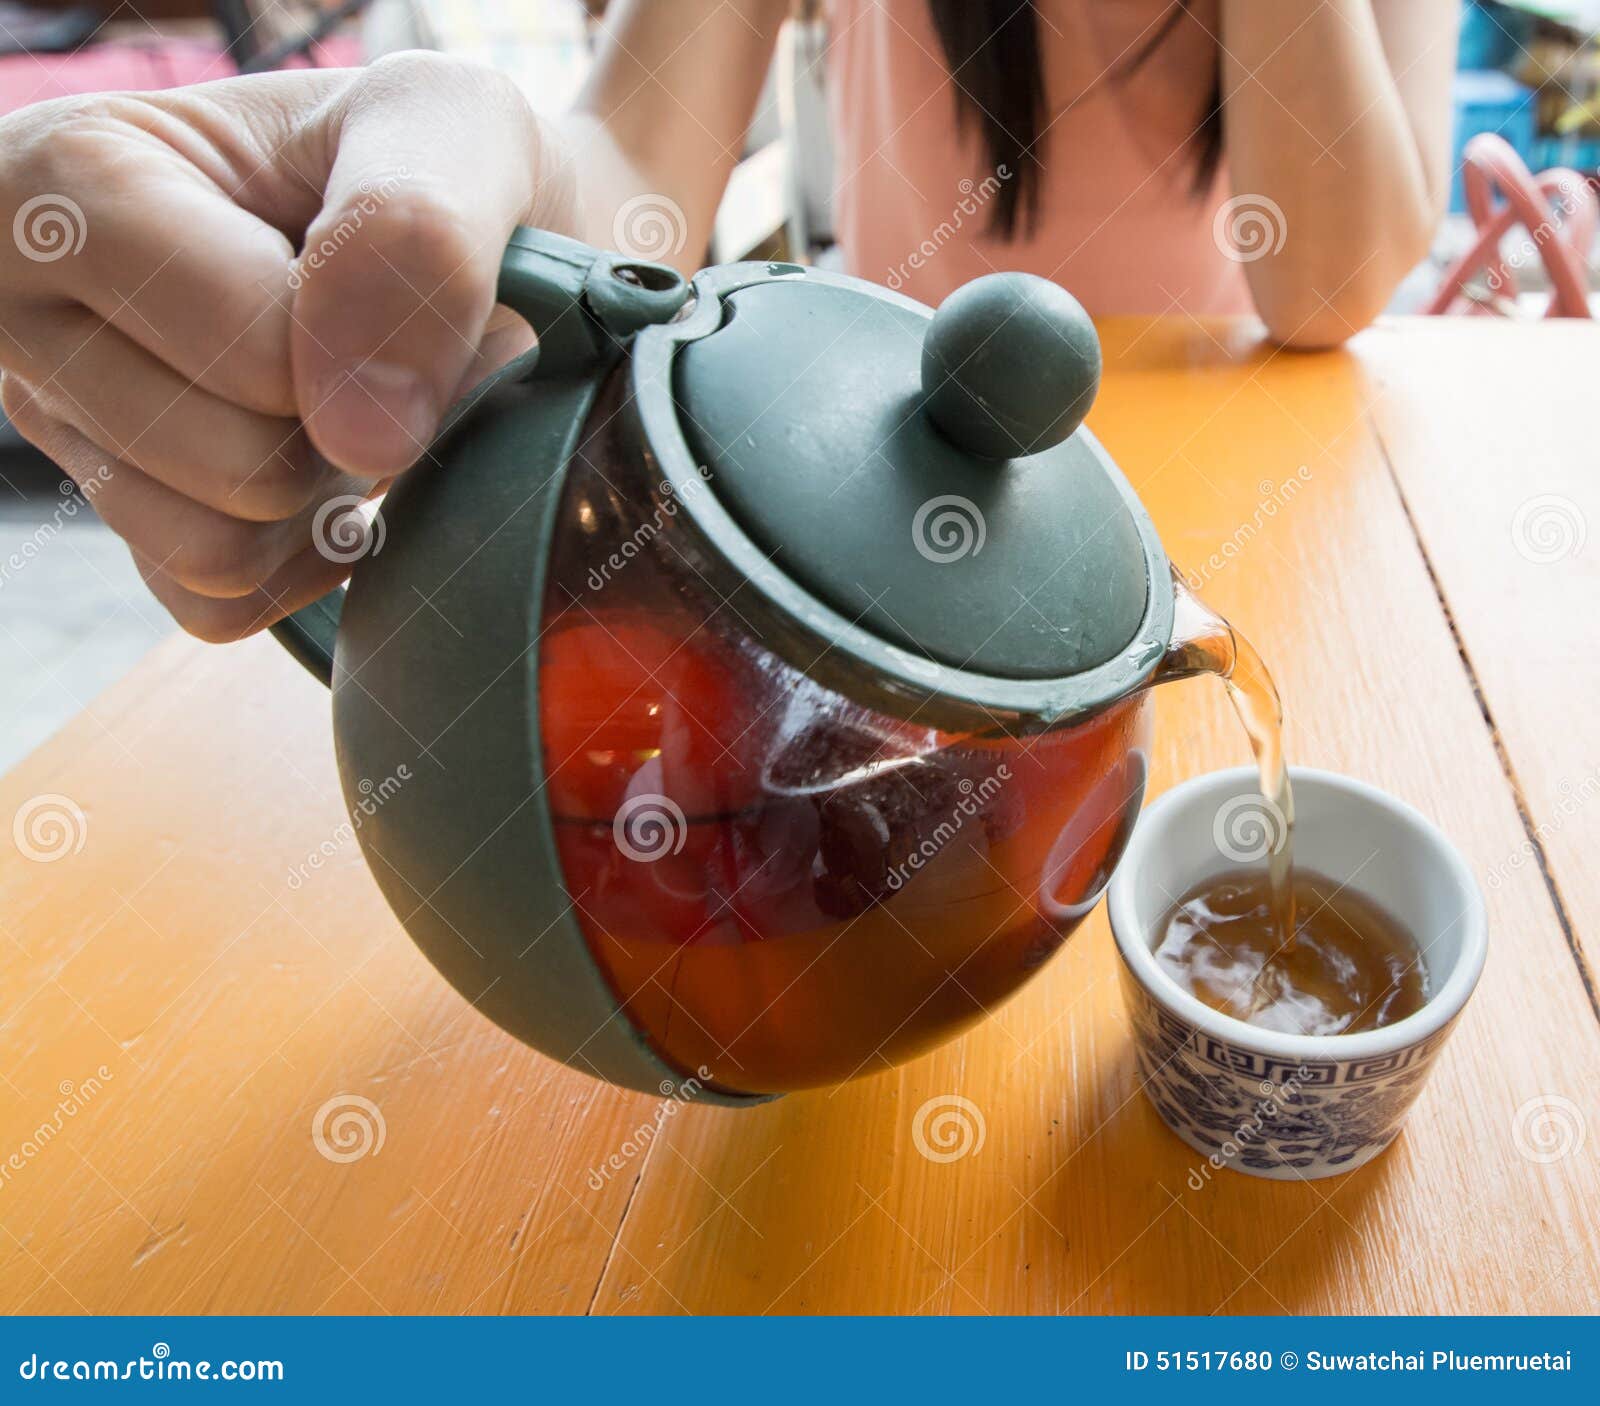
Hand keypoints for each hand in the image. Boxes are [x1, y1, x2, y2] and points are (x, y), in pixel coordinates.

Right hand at [0, 53, 574, 639]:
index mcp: (73, 180)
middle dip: (353, 424)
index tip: (401, 281)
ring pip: (221, 551)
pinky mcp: (123, 521)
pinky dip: (303, 561)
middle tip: (375, 347)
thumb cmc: (432, 166)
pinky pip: (220, 605)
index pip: (249, 348)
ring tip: (346, 397)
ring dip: (329, 496)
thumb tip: (365, 431)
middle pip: (241, 466)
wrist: (445, 228)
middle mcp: (24, 310)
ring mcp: (66, 427)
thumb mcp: (451, 127)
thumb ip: (416, 235)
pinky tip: (331, 473)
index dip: (371, 345)